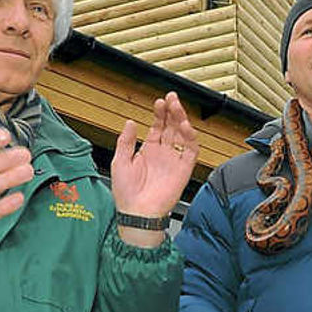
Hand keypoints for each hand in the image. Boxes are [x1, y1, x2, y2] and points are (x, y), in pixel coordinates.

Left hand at [110, 92, 198, 246]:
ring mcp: (174, 160)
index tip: (159, 102)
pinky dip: (191, 138)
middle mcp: (163, 154)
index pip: (158, 127)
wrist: (137, 213)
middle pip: (172, 127)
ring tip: (177, 107)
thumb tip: (130, 122)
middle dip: (172, 111)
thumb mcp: (120, 162)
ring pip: (182, 135)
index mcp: (148, 151)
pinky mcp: (183, 170)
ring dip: (181, 120)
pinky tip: (185, 126)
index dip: (159, 114)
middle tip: (172, 98)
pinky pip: (191, 151)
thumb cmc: (126, 193)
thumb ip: (125, 141)